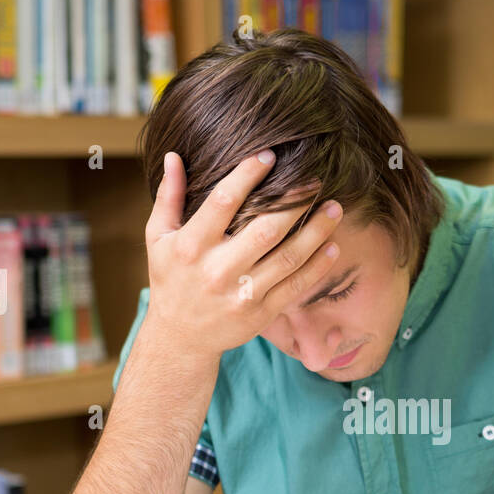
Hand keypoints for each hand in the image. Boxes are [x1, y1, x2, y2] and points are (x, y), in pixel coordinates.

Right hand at [144, 151, 341, 362]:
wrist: (179, 338)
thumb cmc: (170, 279)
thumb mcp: (158, 238)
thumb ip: (169, 197)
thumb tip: (174, 156)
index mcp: (192, 245)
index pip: (223, 202)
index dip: (248, 175)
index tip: (270, 155)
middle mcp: (217, 270)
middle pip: (265, 229)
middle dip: (294, 201)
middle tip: (314, 180)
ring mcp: (242, 294)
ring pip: (288, 257)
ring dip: (316, 230)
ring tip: (335, 208)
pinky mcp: (260, 313)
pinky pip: (295, 286)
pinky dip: (317, 266)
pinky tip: (332, 245)